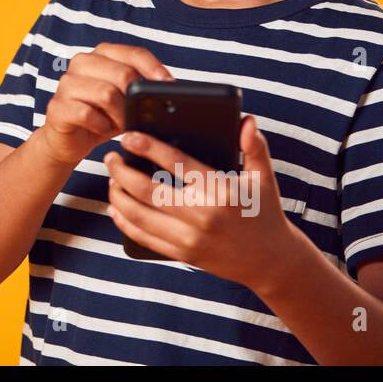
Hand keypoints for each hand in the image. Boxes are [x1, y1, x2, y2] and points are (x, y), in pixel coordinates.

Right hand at [36, 43, 174, 167]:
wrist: (67, 141)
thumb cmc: (99, 117)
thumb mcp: (125, 100)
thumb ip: (140, 90)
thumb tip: (169, 89)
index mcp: (101, 55)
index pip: (133, 53)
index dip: (154, 68)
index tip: (169, 85)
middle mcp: (82, 63)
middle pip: (122, 73)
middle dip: (135, 99)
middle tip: (138, 117)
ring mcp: (66, 84)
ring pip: (106, 94)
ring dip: (119, 115)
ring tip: (120, 125)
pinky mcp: (57, 107)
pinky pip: (87, 114)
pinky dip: (100, 126)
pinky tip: (101, 129)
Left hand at [102, 114, 297, 289]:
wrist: (272, 261)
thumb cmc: (265, 212)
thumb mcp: (264, 177)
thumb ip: (254, 146)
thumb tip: (246, 120)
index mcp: (219, 190)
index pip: (176, 163)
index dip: (148, 147)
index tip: (128, 136)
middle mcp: (202, 215)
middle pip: (147, 190)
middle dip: (121, 171)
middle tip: (110, 157)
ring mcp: (190, 238)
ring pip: (140, 216)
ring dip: (118, 196)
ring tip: (111, 179)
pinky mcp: (184, 254)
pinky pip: (145, 238)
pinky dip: (124, 222)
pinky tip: (116, 208)